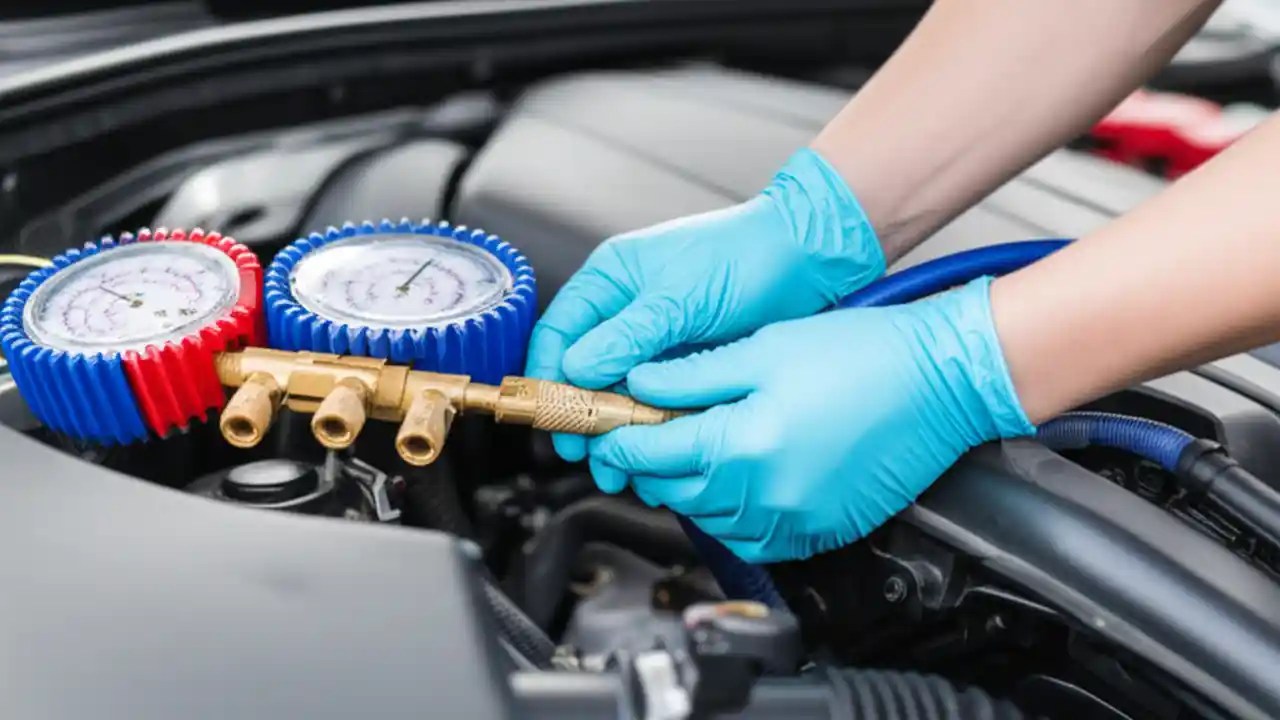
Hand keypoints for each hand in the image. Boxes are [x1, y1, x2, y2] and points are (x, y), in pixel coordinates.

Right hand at [526, 148, 884, 460]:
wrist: (807, 260)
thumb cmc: (744, 256)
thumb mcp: (679, 298)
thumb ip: (627, 336)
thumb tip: (575, 370)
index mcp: (610, 280)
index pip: (557, 334)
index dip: (548, 379)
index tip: (553, 418)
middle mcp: (624, 311)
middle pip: (582, 372)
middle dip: (580, 416)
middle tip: (585, 454)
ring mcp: (654, 340)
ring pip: (617, 393)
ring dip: (614, 430)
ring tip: (618, 466)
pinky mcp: (683, 363)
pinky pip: (653, 400)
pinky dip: (648, 428)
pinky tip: (651, 451)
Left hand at [585, 278, 1034, 562]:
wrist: (942, 382)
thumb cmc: (864, 355)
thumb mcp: (764, 348)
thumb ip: (691, 375)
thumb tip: (635, 385)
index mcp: (743, 444)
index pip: (650, 454)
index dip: (618, 437)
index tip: (607, 424)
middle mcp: (764, 495)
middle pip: (672, 491)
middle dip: (649, 462)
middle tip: (647, 429)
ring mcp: (794, 521)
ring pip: (707, 519)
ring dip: (688, 487)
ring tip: (695, 447)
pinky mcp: (818, 532)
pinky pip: (751, 538)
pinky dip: (729, 514)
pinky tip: (735, 479)